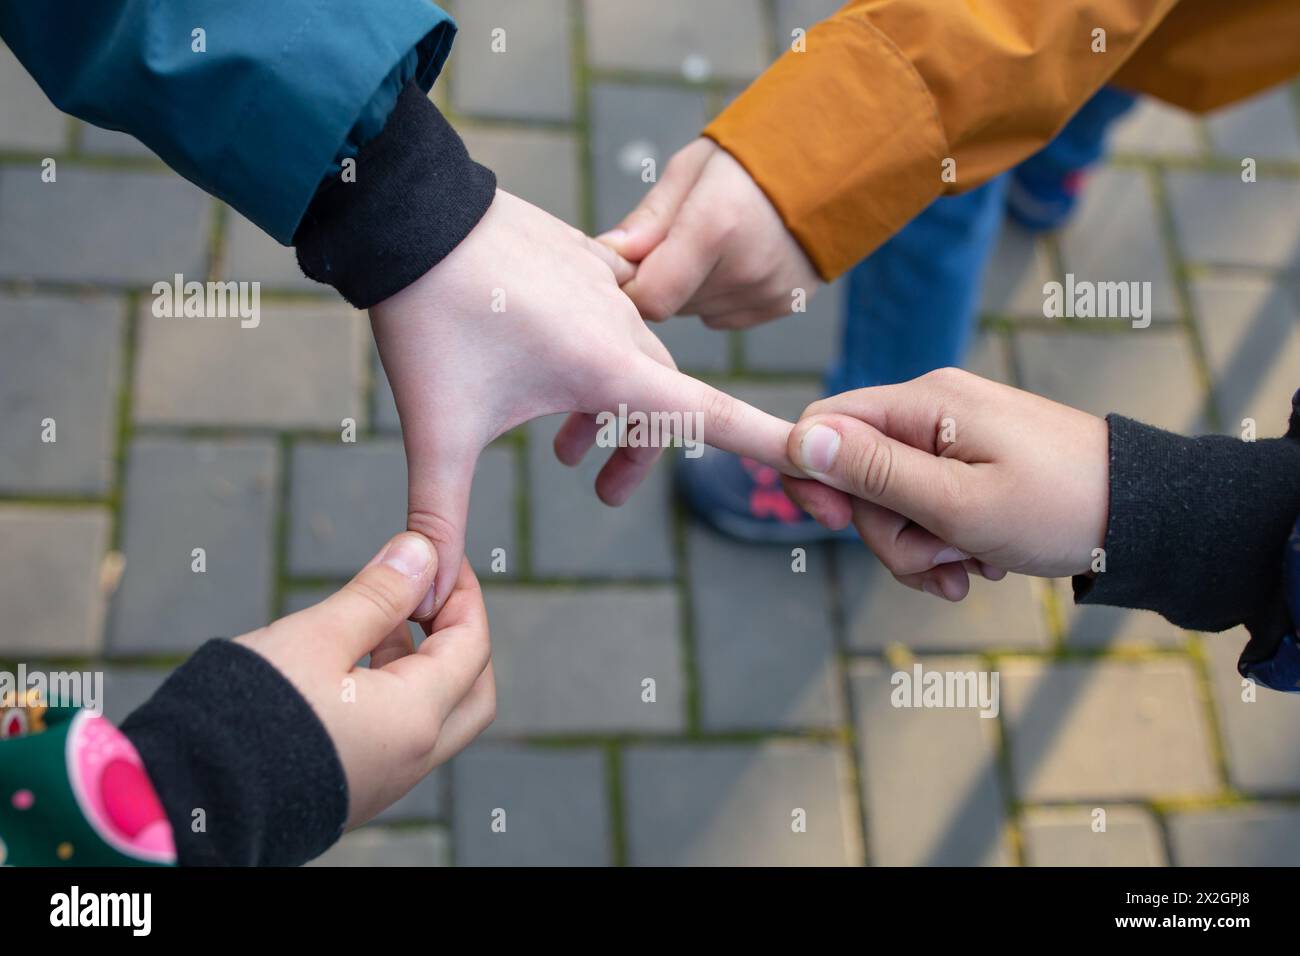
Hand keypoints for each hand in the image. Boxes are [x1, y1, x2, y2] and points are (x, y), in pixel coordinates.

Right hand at [235, 532, 493, 827]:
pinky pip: (397, 737)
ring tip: (380, 617)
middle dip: (461, 637)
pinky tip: (352, 662)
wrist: (184, 798)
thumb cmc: (246, 714)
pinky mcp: (351, 791)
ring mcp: (383, 782)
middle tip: (428, 594)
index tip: (439, 557)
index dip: (463, 594)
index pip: (473, 646)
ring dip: (421, 663)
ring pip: (433, 716)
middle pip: (470, 691)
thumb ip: (376, 594)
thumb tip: (421, 553)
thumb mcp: (315, 636)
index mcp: (415, 719)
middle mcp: (411, 759)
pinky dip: (394, 693)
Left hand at [371, 188, 795, 615]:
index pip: (708, 415)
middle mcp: (622, 321)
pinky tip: (551, 360)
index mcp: (606, 365)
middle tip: (596, 491)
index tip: (810, 454)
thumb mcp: (438, 430)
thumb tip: (431, 597)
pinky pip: (615, 308)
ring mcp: (604, 283)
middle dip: (640, 450)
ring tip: (560, 445)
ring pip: (636, 356)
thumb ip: (440, 515)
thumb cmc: (427, 321)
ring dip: (610, 407)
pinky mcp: (583, 256)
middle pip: (664, 399)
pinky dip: (598, 350)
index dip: (763, 442)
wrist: (407, 211)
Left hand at [599, 138, 818, 328]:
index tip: (627, 264)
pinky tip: (738, 256)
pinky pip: (725, 316)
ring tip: (713, 242)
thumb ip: (649, 218)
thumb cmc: (754, 154)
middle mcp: (745, 270)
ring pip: (697, 312)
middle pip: (671, 304)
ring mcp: (767, 292)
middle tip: (674, 238)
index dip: (630, 286)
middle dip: (660, 278)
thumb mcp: (694, 168)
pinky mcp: (782, 305)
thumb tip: (609, 255)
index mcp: (717, 226)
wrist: (837, 160)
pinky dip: (720, 294)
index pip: (651, 297)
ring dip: (691, 287)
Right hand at [782, 368, 1109, 599]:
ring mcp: (953, 437)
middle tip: (938, 561)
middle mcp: (933, 410)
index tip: (835, 524)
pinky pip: (928, 505)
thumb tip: (798, 440)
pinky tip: (982, 561)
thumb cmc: (1057, 508)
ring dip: (920, 547)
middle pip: (857, 474)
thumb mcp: (956, 502)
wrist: (1147, 515)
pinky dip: (945, 542)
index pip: (823, 423)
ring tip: (970, 569)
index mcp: (924, 404)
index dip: (812, 476)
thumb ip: (874, 472)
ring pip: (892, 500)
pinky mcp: (972, 462)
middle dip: (886, 531)